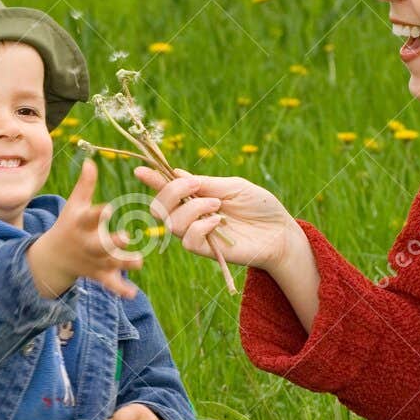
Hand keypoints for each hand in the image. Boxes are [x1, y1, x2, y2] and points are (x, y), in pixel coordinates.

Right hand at [26, 159, 143, 299]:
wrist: (53, 259)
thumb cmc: (69, 225)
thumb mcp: (74, 206)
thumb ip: (85, 185)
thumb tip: (90, 160)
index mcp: (81, 224)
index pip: (89, 218)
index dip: (98, 214)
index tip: (109, 209)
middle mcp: (87, 243)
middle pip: (99, 244)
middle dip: (112, 242)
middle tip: (126, 237)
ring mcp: (93, 260)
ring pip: (109, 263)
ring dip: (124, 263)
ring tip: (139, 262)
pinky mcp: (99, 274)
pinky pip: (110, 283)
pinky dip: (120, 289)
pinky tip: (131, 293)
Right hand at [134, 165, 300, 270]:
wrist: (279, 231)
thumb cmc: (260, 206)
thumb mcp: (233, 186)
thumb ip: (205, 183)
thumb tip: (175, 173)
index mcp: (196, 196)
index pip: (167, 189)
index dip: (152, 179)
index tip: (140, 170)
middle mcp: (191, 215)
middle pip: (158, 208)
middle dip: (170, 192)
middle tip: (195, 186)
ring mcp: (196, 233)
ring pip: (171, 223)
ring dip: (193, 208)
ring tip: (217, 205)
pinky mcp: (205, 250)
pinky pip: (187, 239)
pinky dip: (201, 226)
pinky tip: (218, 222)